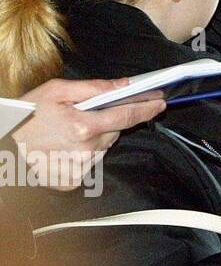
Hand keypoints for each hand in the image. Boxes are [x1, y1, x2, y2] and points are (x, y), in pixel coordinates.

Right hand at [11, 78, 164, 189]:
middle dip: (110, 120)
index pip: (127, 116)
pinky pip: (91, 162)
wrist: (3, 144)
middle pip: (116, 131)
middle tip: (87, 114)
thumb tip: (125, 85)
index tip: (160, 102)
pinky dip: (85, 152)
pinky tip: (66, 146)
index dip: (146, 107)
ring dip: (96, 137)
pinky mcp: (73, 181)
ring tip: (70, 131)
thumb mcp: (57, 91)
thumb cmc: (27, 114)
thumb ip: (95, 88)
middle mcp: (85, 150)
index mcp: (83, 126)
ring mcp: (80, 169)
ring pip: (104, 146)